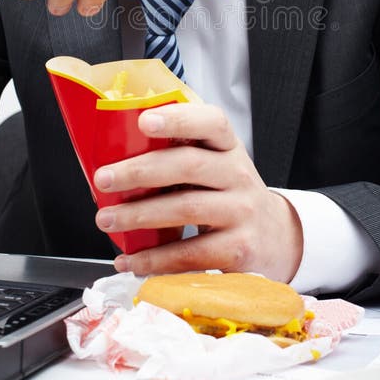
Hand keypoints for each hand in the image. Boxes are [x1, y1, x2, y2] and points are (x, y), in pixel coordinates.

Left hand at [93, 103, 303, 282]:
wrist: (276, 238)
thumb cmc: (229, 195)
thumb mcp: (216, 165)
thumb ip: (180, 155)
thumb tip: (115, 159)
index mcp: (229, 146)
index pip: (211, 122)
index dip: (178, 119)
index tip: (144, 120)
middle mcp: (239, 174)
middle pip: (189, 164)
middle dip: (139, 171)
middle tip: (104, 179)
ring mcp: (242, 212)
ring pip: (186, 208)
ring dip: (139, 215)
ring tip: (107, 219)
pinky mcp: (239, 249)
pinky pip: (191, 253)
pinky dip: (155, 259)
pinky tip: (131, 260)